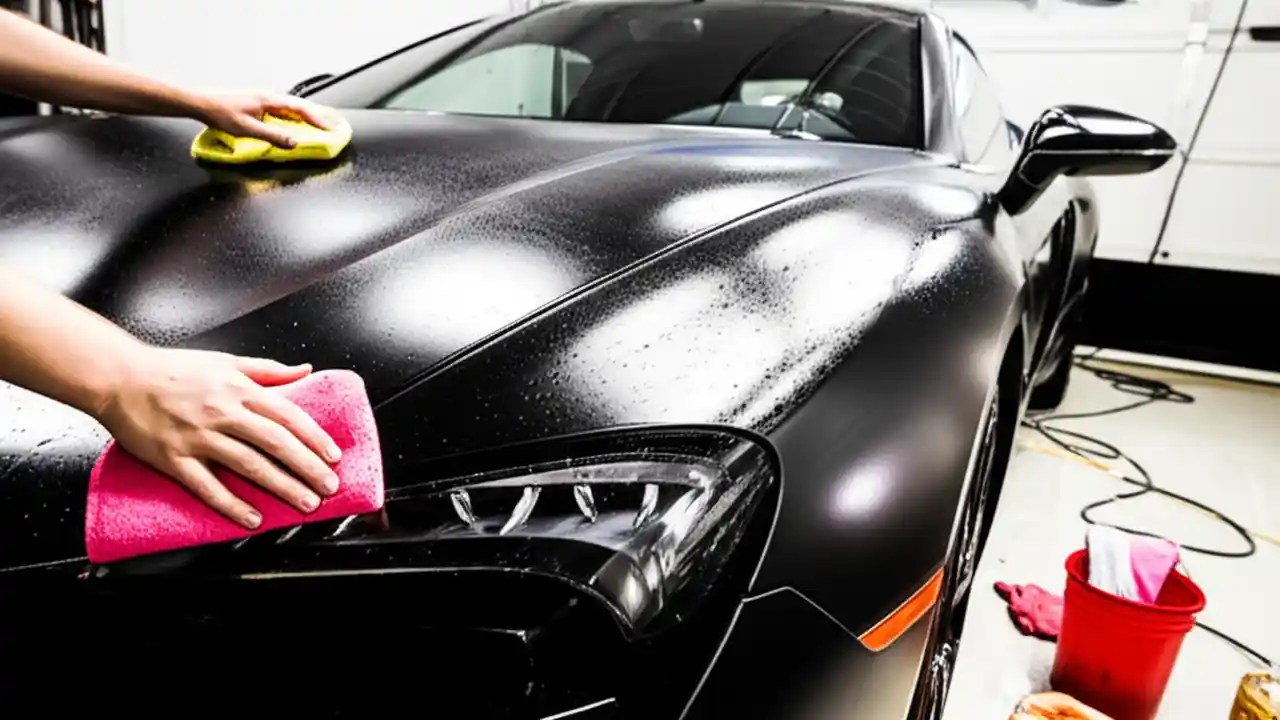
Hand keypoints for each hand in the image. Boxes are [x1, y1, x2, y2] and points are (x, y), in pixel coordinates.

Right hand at [94, 347, 342, 529]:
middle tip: (329, 487)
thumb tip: (304, 371)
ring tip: (306, 503)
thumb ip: (268, 370)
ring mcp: (198, 439)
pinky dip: (232, 505)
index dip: (314, 437)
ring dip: (282, 487)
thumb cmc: (172, 369)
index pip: (288, 415)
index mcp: (238, 390)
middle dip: (308, 468)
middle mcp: (223, 414)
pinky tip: (253, 519)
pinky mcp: (174, 460)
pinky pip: (208, 487)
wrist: (119, 377)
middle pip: (276, 444)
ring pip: (249, 466)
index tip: (333, 456)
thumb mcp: (225, 361)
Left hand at [194, 91, 333, 147]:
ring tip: (314, 126)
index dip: (315, 119)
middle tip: (328, 126)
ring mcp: (262, 99)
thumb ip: (272, 136)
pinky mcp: (257, 104)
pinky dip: (291, 117)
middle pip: (298, 105)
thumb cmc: (221, 114)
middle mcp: (268, 97)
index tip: (328, 128)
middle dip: (314, 116)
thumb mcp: (248, 129)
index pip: (299, 108)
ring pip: (290, 107)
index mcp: (269, 100)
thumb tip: (293, 142)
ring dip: (303, 116)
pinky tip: (292, 124)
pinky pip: (281, 110)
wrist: (202, 104)